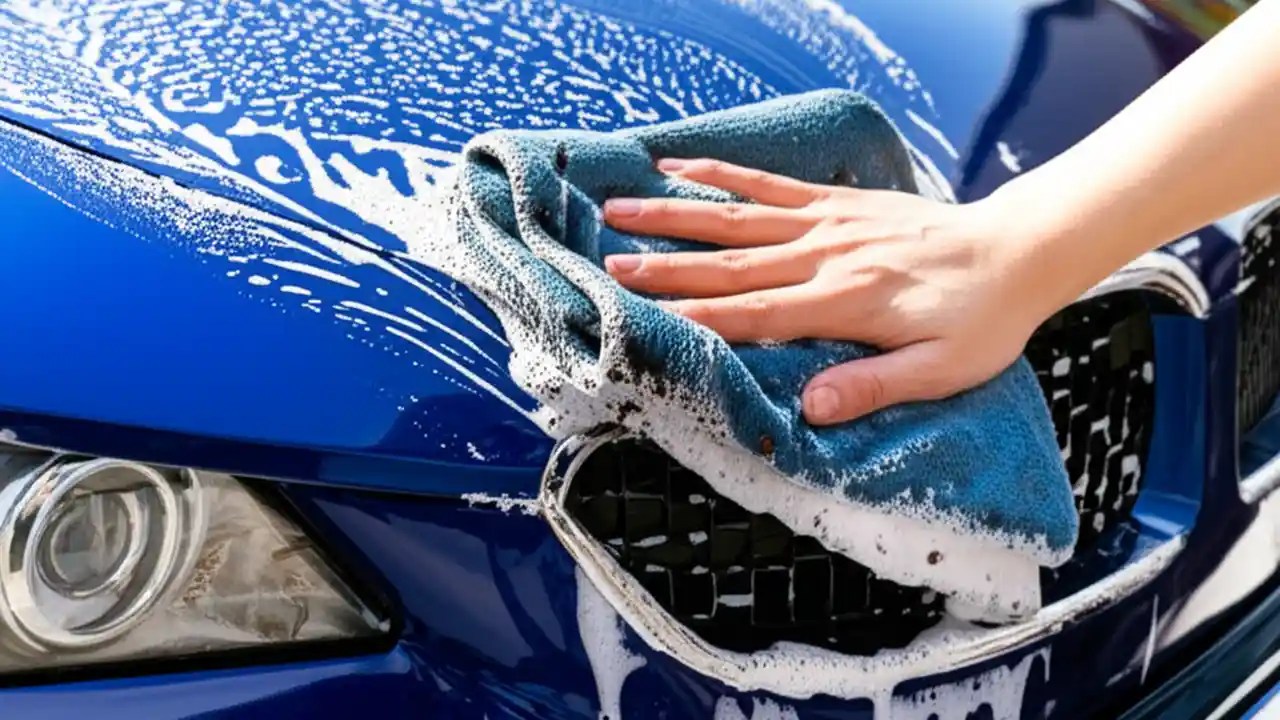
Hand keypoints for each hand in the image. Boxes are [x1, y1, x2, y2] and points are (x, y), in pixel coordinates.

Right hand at [602, 158, 1065, 425]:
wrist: (1017, 250)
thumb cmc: (981, 320)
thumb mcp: (941, 370)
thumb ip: (874, 386)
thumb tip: (811, 409)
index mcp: (844, 303)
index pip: (755, 314)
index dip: (697, 316)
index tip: (643, 315)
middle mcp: (825, 256)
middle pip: (731, 263)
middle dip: (666, 265)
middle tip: (609, 263)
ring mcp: (827, 222)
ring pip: (738, 217)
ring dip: (677, 214)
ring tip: (621, 207)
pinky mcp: (836, 201)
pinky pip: (770, 185)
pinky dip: (724, 175)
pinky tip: (682, 165)